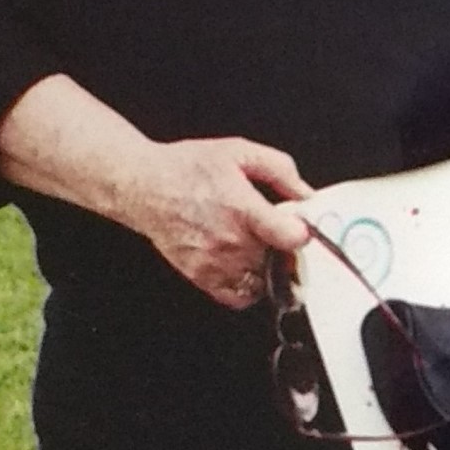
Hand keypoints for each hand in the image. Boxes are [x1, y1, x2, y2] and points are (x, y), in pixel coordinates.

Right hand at [117, 135, 312, 308]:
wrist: (143, 186)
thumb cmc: (187, 167)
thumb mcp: (240, 152)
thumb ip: (280, 170)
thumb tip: (307, 193)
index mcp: (244, 210)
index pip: (291, 238)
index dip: (303, 232)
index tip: (299, 225)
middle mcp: (231, 241)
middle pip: (281, 262)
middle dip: (287, 250)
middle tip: (278, 234)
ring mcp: (215, 263)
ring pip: (263, 282)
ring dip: (269, 269)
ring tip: (260, 248)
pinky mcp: (201, 277)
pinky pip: (238, 297)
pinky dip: (248, 287)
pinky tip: (245, 266)